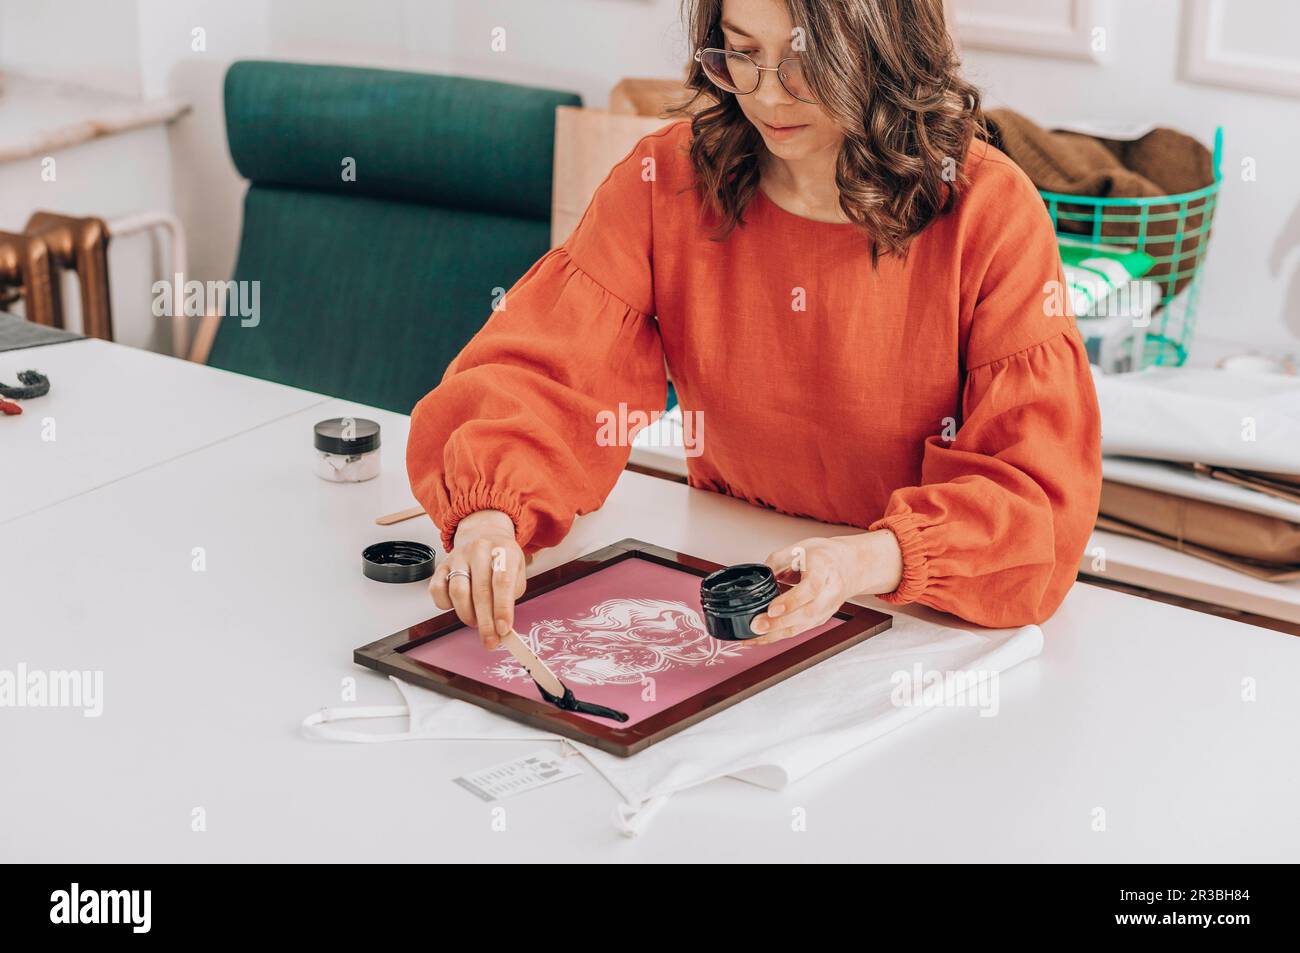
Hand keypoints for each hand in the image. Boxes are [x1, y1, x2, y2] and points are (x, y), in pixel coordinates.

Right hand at [430, 509, 526, 649]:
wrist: (483, 534)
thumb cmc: (502, 559)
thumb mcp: (517, 571)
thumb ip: (511, 597)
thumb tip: (502, 627)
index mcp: (504, 550)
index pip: (503, 582)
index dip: (502, 608)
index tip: (503, 630)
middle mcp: (479, 550)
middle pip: (481, 591)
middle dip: (486, 622)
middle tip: (490, 640)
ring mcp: (458, 556)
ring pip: (458, 591)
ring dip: (467, 614)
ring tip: (475, 622)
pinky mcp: (441, 565)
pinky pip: (437, 590)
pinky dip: (446, 605)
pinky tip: (457, 607)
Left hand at [747, 530, 902, 645]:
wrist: (849, 565)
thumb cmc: (824, 555)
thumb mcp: (798, 548)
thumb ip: (775, 562)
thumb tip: (757, 581)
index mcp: (824, 568)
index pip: (810, 588)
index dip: (791, 601)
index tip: (772, 609)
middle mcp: (830, 591)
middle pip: (806, 612)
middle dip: (779, 623)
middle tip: (756, 626)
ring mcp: (828, 608)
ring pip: (803, 626)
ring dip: (776, 634)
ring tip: (753, 637)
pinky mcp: (822, 618)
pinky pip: (800, 630)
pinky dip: (780, 636)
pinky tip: (762, 637)